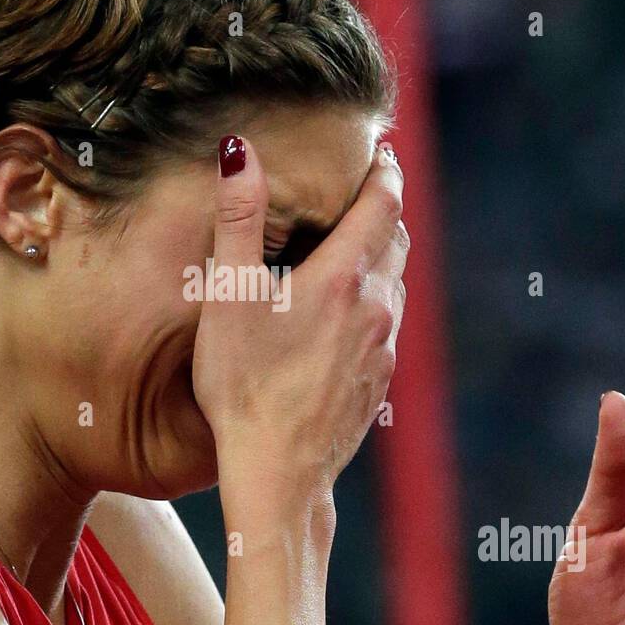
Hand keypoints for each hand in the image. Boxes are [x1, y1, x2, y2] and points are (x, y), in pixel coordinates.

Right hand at [191, 136, 407, 518]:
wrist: (277, 473)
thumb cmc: (243, 384)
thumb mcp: (228, 294)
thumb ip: (237, 218)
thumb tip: (239, 151)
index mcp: (343, 278)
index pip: (384, 204)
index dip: (383, 172)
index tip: (379, 152)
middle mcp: (375, 309)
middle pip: (395, 241)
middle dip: (383, 210)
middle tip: (365, 190)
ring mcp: (382, 349)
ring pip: (393, 284)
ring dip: (380, 256)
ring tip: (351, 246)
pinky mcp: (378, 383)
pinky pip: (385, 326)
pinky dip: (372, 301)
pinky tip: (342, 313)